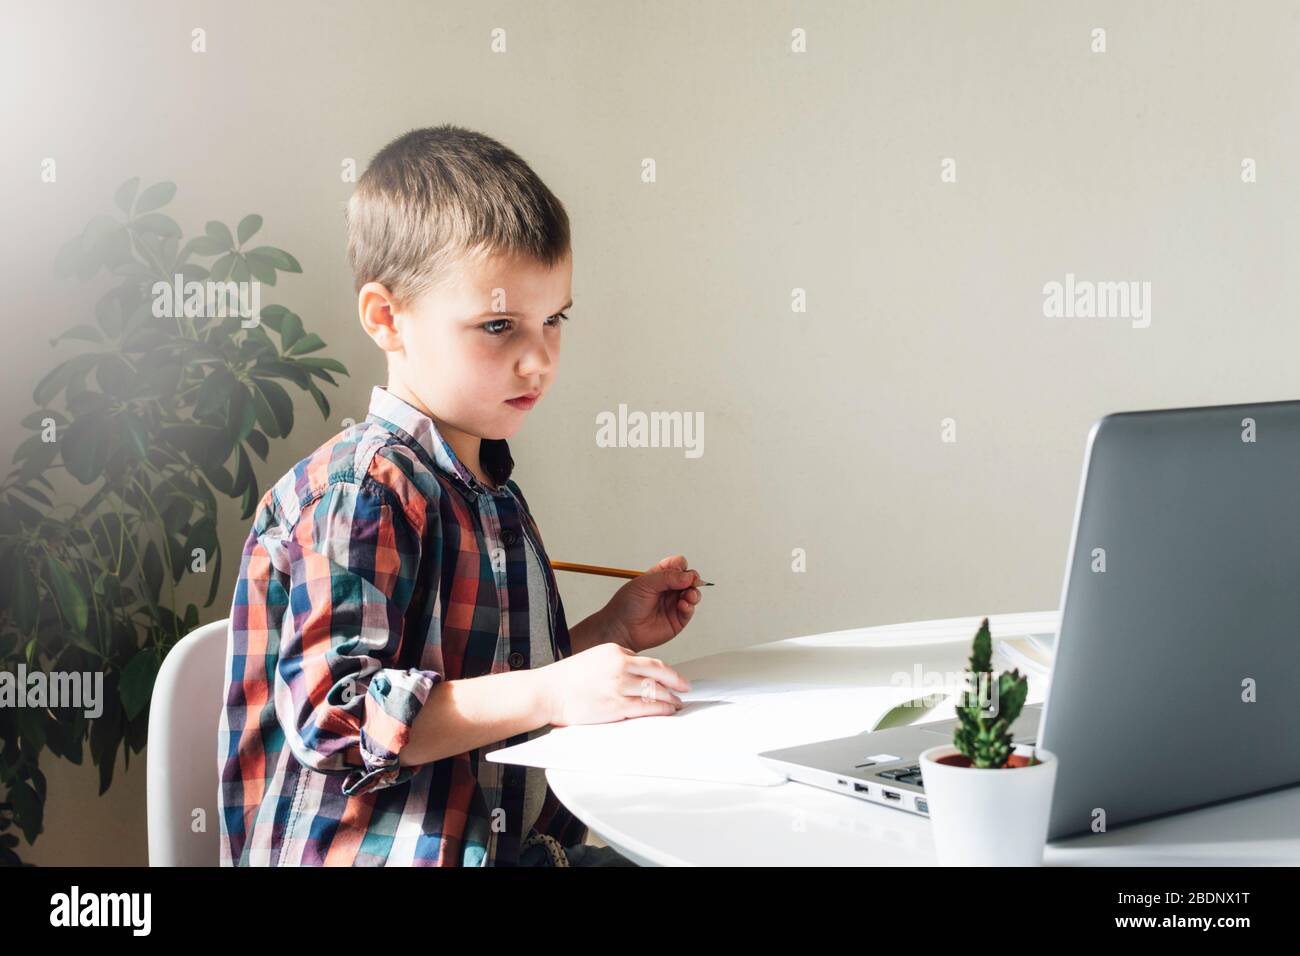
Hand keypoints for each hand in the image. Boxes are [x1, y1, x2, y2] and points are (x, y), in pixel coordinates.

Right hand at [538, 642, 691, 726]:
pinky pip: (646, 707)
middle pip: (658, 673)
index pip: (650, 662)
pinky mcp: (615, 705)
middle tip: (685, 689)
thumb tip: (636, 670)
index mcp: (615, 651)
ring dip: (670, 698)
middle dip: (676, 683)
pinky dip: (661, 709)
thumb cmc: (566, 678)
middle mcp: (619, 666)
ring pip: (655, 691)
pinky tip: (667, 711)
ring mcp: (618, 686)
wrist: (546, 691)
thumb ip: (616, 662)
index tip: (675, 678)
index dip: (668, 672)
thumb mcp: (595, 658)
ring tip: (677, 704)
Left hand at [602, 554, 703, 652]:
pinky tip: (682, 605)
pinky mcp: (677, 619)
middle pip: (689, 578)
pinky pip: (689, 610)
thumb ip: (667, 577)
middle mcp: (668, 589)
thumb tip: (688, 576)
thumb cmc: (626, 605)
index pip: (677, 565)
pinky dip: (689, 606)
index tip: (679, 569)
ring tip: (687, 595)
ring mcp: (673, 604)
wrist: (621, 629)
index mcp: (659, 577)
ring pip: (693, 593)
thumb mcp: (644, 584)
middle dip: (692, 578)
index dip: (680, 565)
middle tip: (689, 581)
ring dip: (693, 592)